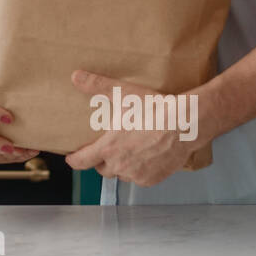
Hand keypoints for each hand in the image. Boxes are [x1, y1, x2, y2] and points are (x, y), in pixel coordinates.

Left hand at [63, 70, 204, 186]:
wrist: (184, 124)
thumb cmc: (153, 109)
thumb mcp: (122, 93)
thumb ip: (96, 85)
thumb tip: (75, 76)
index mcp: (108, 148)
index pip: (82, 162)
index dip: (74, 160)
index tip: (71, 158)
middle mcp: (120, 166)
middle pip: (102, 169)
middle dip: (102, 161)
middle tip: (108, 148)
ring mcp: (137, 175)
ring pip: (122, 175)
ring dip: (121, 166)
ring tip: (128, 151)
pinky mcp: (152, 180)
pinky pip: (139, 178)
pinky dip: (139, 171)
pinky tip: (144, 157)